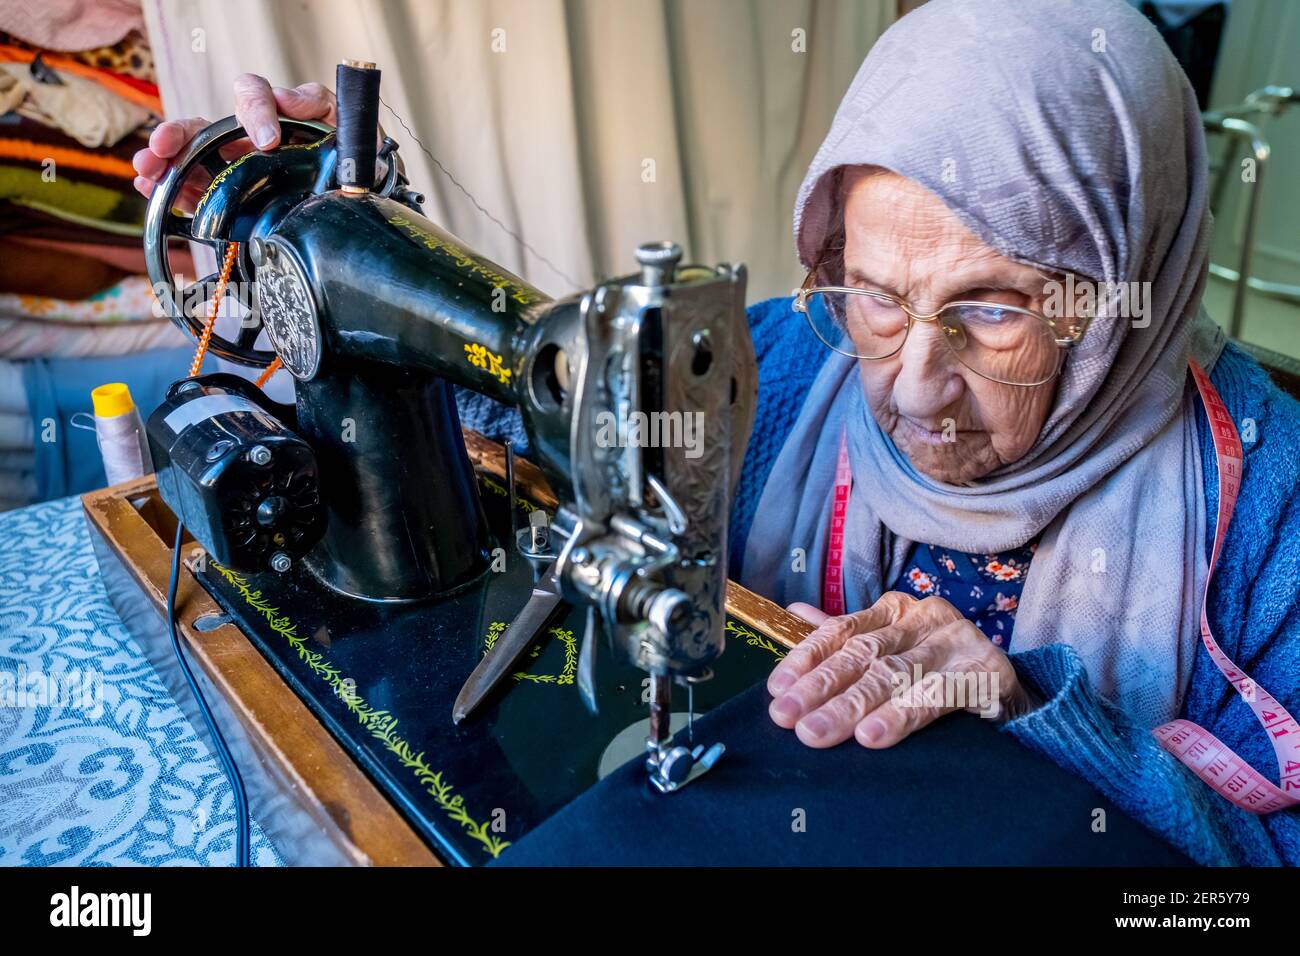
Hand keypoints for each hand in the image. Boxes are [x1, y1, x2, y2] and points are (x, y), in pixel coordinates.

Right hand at [132, 74, 337, 207]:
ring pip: (191, 155)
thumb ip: (321, 107)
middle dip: (181, 133)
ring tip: (147, 170)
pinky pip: (194, 187)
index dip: (255, 110)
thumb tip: (287, 100)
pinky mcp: (229, 194)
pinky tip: (153, 190)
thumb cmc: (351, 162)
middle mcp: (248, 137)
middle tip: (165, 146)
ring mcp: (234, 166)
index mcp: (275, 116)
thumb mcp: (348, 130)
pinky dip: (170, 187)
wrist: (355, 203)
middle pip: (205, 124)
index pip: (252, 94)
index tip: (267, 141)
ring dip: (165, 160)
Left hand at [768, 592, 1035, 747]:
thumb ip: (845, 637)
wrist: (1010, 693)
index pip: (842, 630)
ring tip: (819, 732)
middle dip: (820, 689)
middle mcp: (925, 618)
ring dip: (852, 707)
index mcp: (896, 610)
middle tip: (787, 718)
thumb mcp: (892, 650)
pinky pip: (937, 696)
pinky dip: (902, 716)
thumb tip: (793, 611)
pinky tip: (874, 735)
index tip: (777, 688)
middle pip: (863, 655)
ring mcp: (957, 641)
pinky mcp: (987, 671)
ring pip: (894, 675)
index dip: (807, 658)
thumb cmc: (939, 672)